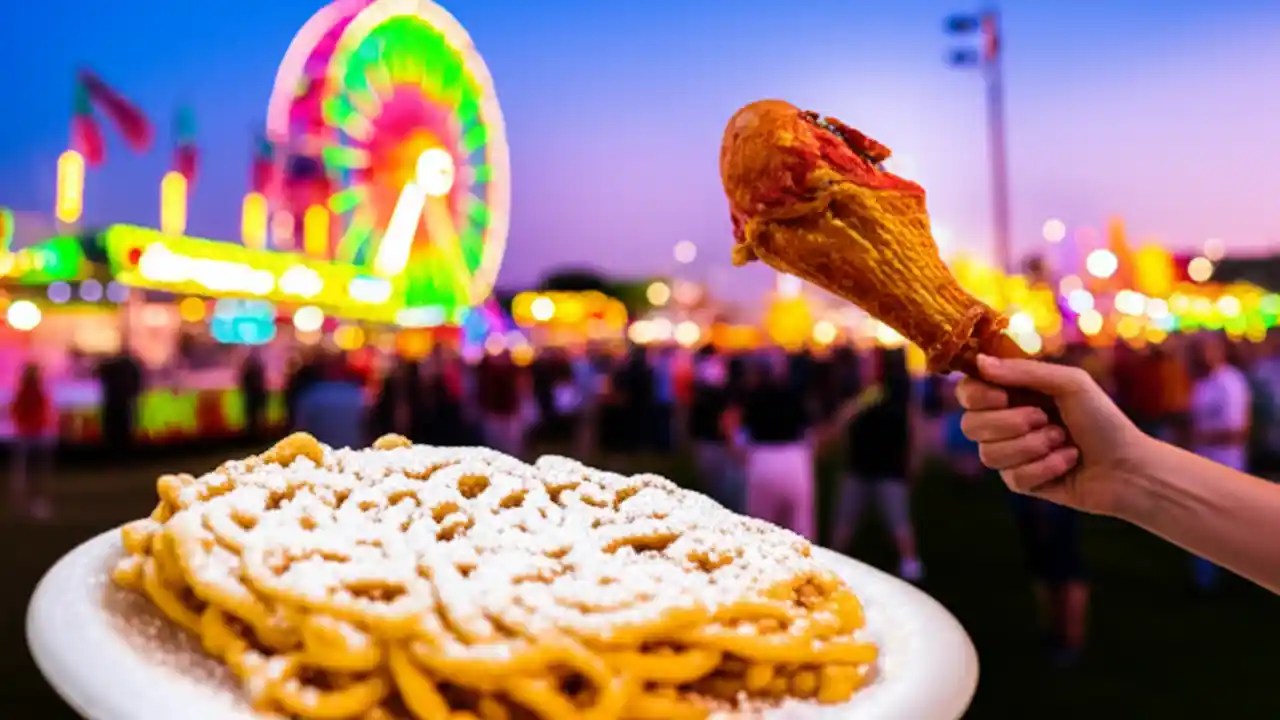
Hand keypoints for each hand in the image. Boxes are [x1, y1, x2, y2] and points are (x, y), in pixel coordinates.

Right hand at [955, 354, 1149, 515]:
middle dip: (1010, 423)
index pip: (968, 392)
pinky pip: (1013, 477)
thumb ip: (1023, 372)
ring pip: (989, 454)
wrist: (1129, 465)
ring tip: (1062, 441)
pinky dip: (1046, 467)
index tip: (1002, 397)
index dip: (977, 396)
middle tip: (1045, 419)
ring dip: (1033, 446)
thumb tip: (978, 362)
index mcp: (1013, 395)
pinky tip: (1068, 462)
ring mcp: (1011, 455)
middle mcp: (1005, 424)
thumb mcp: (1070, 383)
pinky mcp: (1021, 482)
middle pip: (969, 425)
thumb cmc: (1103, 419)